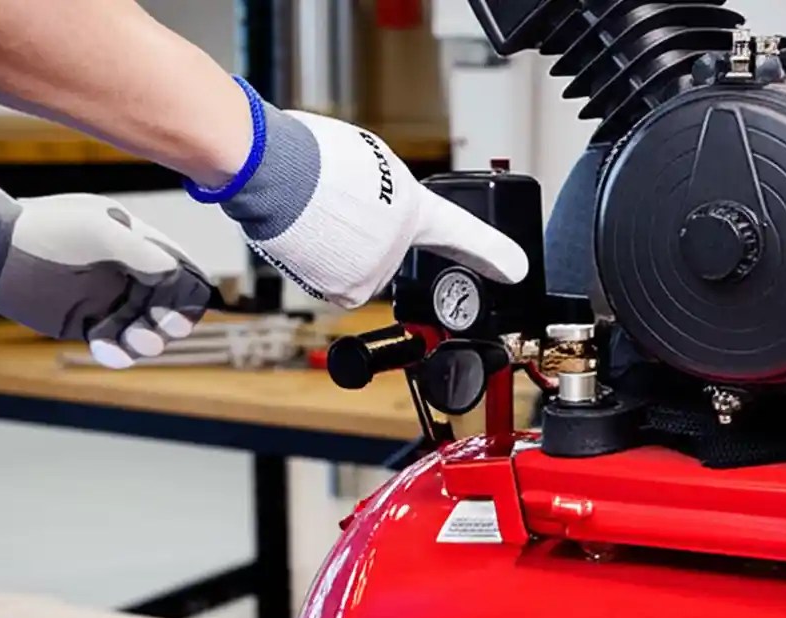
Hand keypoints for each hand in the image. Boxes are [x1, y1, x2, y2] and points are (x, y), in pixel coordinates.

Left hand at [0, 174, 211, 368]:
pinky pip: (111, 346)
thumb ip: (139, 250)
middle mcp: (131, 278)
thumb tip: (173, 272)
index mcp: (141, 249)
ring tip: (137, 340)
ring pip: (143, 332)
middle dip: (171, 322)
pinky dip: (117, 354)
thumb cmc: (48, 228)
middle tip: (164, 325)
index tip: (181, 308)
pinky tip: (111, 351)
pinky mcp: (86, 324)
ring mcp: (109, 302)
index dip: (188, 294)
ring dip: (147, 341)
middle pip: (169, 309)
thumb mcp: (98, 230)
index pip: (181, 275)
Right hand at [185, 77, 528, 308]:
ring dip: (343, 250)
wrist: (270, 172)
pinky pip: (341, 284)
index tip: (516, 269)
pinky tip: (313, 243)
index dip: (493, 253)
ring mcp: (375, 269)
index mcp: (413, 204)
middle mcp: (401, 242)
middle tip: (340, 208)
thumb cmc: (308, 157)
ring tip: (321, 219)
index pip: (463, 232)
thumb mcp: (368, 158)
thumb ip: (388, 189)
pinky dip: (325, 269)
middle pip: (392, 250)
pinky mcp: (346, 291)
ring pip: (363, 268)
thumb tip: (382, 200)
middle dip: (369, 234)